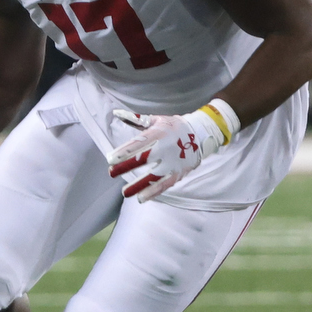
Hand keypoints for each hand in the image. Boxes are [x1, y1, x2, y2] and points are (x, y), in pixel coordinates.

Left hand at [107, 105, 230, 201]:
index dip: (125, 151)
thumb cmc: (173, 126)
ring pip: (155, 175)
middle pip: (145, 158)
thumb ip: (136, 119)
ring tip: (125, 192)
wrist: (201, 134)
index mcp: (159, 133)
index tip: (110, 158)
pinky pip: (166, 184)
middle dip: (127, 166)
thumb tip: (117, 113)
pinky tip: (141, 198)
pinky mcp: (179, 172)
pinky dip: (154, 192)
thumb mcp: (157, 119)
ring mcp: (174, 162)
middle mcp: (166, 148)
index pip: (139, 142)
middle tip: (111, 173)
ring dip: (140, 185)